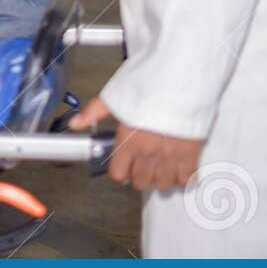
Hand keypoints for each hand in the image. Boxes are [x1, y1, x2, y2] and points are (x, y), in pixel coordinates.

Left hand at [71, 96, 204, 192]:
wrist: (178, 83)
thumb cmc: (148, 87)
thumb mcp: (114, 97)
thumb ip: (93, 113)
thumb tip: (75, 123)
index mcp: (127, 141)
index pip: (118, 173)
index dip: (119, 172)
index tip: (122, 168)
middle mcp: (148, 152)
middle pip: (141, 182)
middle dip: (139, 177)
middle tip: (141, 167)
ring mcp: (170, 155)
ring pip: (163, 184)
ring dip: (160, 179)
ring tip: (159, 168)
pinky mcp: (191, 154)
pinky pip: (186, 179)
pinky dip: (181, 178)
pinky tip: (177, 169)